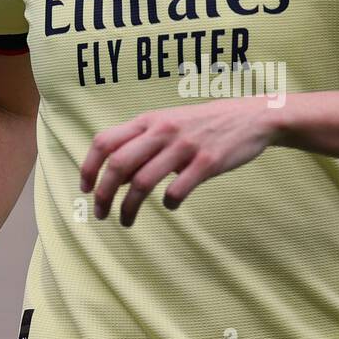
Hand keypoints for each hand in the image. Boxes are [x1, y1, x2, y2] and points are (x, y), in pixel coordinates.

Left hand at [80, 96, 281, 226]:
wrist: (252, 117)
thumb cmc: (204, 124)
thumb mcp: (169, 124)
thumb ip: (142, 144)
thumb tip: (117, 175)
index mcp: (149, 120)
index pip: (105, 141)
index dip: (88, 167)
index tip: (85, 189)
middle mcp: (162, 131)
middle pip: (118, 165)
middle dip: (103, 194)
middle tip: (101, 213)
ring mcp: (185, 147)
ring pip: (142, 182)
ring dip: (128, 207)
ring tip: (125, 221)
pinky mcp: (207, 163)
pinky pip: (177, 190)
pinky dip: (169, 204)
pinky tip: (171, 205)